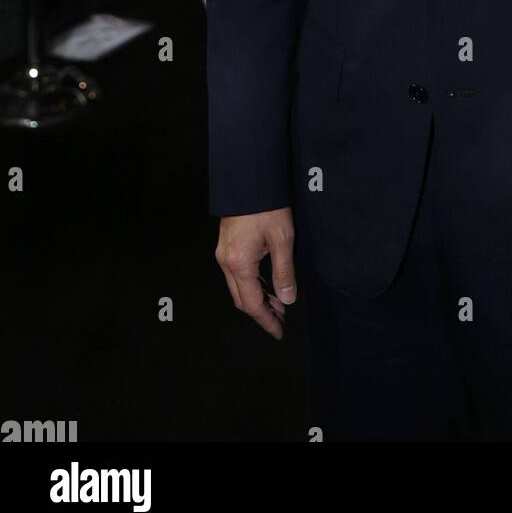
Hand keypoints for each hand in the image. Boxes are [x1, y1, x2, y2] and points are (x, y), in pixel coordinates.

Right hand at [215, 207, 296, 339]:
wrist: (249, 180)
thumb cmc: (267, 207)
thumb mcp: (283, 239)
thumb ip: (284, 272)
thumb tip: (287, 299)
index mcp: (239, 264)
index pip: (252, 303)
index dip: (266, 320)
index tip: (278, 332)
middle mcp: (226, 262)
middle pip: (241, 299)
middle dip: (261, 312)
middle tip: (281, 320)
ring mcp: (223, 254)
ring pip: (238, 287)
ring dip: (257, 298)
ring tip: (278, 304)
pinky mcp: (226, 246)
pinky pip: (236, 275)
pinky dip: (251, 284)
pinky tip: (266, 284)